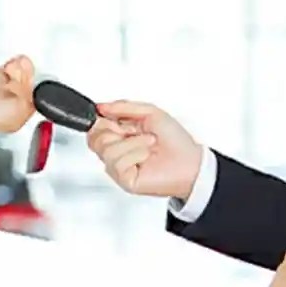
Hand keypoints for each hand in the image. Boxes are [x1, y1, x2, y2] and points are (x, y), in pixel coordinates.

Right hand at [87, 100, 202, 199]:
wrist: (191, 162)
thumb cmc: (176, 140)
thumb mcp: (149, 112)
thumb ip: (123, 107)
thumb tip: (100, 106)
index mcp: (121, 135)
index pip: (95, 127)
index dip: (103, 120)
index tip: (118, 119)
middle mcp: (118, 151)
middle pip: (94, 138)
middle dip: (117, 130)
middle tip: (136, 132)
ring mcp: (120, 167)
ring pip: (106, 149)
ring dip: (133, 142)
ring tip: (148, 144)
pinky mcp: (125, 180)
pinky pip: (117, 162)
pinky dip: (135, 154)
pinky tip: (146, 156)